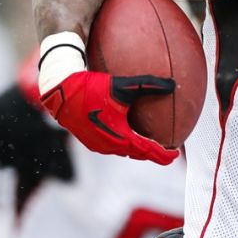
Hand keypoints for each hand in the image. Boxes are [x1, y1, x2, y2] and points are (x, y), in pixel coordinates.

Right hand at [40, 71, 179, 164]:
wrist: (59, 92)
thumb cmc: (90, 88)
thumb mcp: (122, 85)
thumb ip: (149, 84)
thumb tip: (173, 83)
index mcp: (120, 136)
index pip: (148, 151)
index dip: (164, 154)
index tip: (177, 154)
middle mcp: (109, 145)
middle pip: (137, 154)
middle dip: (153, 153)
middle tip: (167, 150)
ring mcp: (98, 145)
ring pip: (124, 151)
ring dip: (138, 149)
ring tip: (150, 143)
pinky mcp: (90, 141)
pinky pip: (113, 146)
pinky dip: (125, 144)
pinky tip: (128, 134)